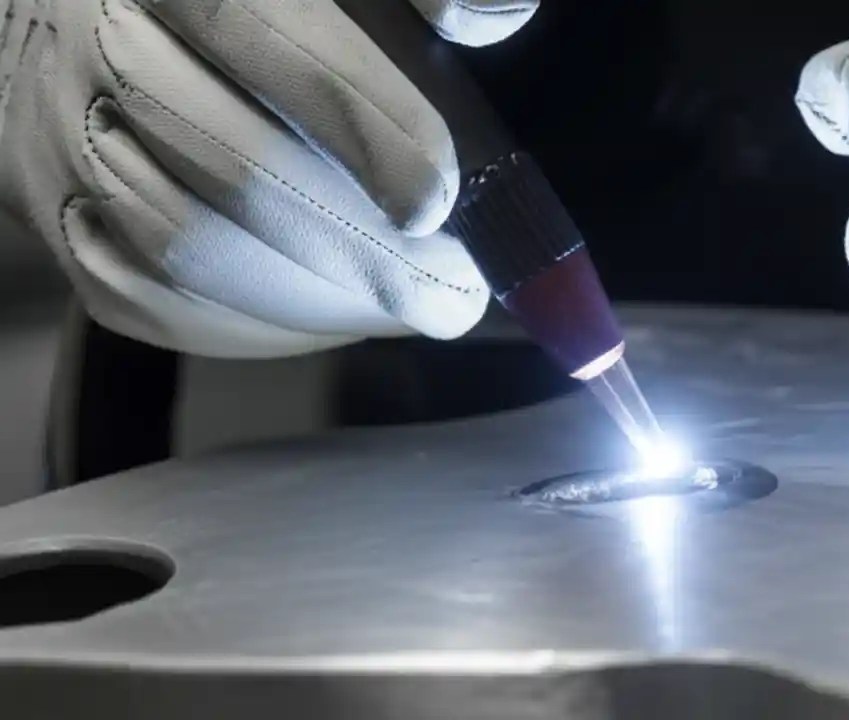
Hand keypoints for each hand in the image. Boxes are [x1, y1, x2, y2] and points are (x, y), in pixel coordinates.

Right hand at [0, 0, 535, 357]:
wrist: (86, 23)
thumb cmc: (248, 6)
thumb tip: (491, 12)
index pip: (261, 32)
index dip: (359, 122)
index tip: (438, 198)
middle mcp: (100, 44)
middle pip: (230, 167)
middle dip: (363, 251)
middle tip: (452, 295)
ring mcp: (65, 139)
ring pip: (188, 247)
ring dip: (320, 298)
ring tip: (410, 308)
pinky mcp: (60, 219)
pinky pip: (150, 298)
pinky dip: (258, 326)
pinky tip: (333, 312)